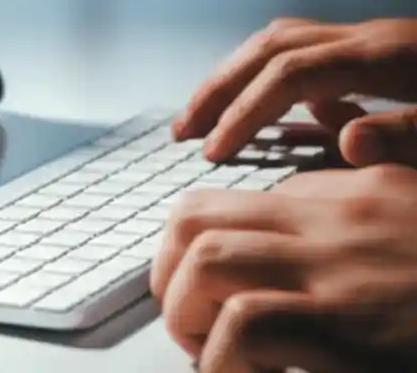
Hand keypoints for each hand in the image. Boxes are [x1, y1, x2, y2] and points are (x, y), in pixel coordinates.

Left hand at [152, 165, 416, 371]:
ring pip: (208, 259)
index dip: (212, 248)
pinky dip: (225, 357)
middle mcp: (344, 218)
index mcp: (366, 191)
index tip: (220, 292)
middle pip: (199, 215)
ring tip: (208, 352)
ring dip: (187, 312)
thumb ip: (374, 196)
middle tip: (189, 319)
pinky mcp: (350, 333)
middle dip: (169, 269)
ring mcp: (341, 271)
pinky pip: (245, 325)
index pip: (250, 200)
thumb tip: (324, 188)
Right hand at [172, 17, 416, 162]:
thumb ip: (406, 135)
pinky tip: (267, 109)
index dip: (244, 111)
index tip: (213, 152)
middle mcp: (369, 37)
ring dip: (236, 76)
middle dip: (219, 88)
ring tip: (205, 117)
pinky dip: (268, 75)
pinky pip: (305, 49)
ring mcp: (372, 38)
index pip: (289, 75)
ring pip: (282, 41)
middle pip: (270, 47)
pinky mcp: (378, 49)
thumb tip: (347, 142)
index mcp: (385, 56)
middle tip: (183, 131)